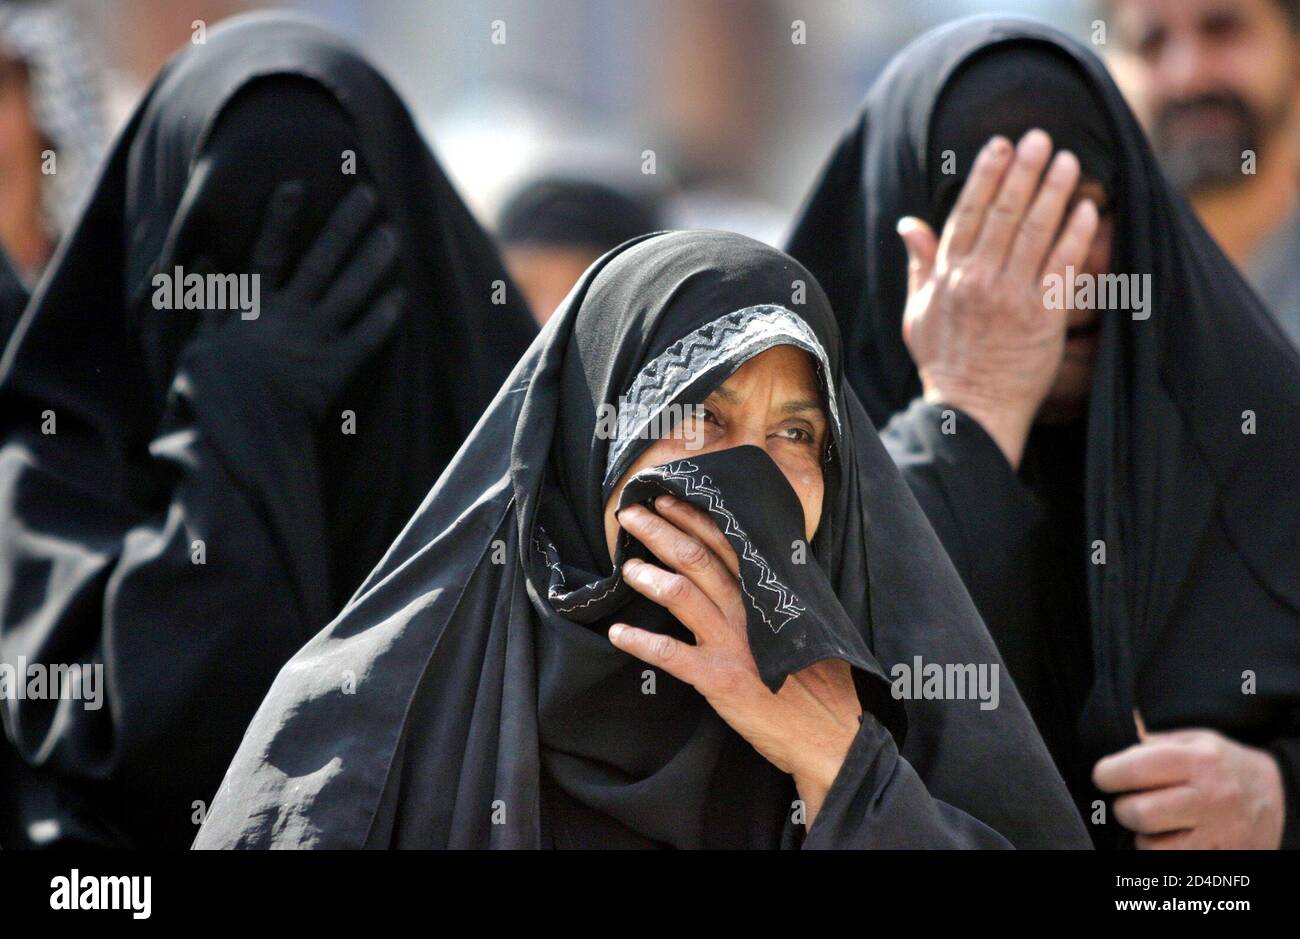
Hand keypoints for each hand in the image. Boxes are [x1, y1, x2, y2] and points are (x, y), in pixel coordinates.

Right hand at [194, 180, 404, 421]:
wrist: (236, 441)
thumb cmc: (210, 397)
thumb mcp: (197, 346)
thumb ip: (207, 304)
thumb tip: (204, 259)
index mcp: (251, 308)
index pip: (268, 252)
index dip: (281, 219)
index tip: (296, 185)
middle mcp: (286, 317)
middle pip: (320, 261)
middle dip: (344, 226)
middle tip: (367, 193)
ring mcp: (312, 341)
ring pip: (349, 292)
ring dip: (372, 261)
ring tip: (392, 233)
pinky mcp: (333, 370)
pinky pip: (364, 339)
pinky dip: (382, 318)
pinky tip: (401, 296)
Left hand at [607, 495, 861, 826]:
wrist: (829, 734)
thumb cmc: (821, 679)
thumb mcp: (807, 623)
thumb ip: (776, 596)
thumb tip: (754, 566)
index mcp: (767, 594)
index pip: (727, 544)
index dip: (693, 519)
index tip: (667, 499)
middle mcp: (748, 611)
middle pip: (698, 560)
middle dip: (661, 532)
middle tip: (631, 515)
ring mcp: (733, 644)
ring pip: (683, 595)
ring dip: (650, 577)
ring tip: (626, 566)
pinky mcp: (720, 680)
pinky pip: (672, 654)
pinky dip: (641, 642)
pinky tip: (617, 633)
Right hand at [898, 130, 1098, 468]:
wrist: (971, 410)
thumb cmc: (944, 363)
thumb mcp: (917, 312)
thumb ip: (919, 265)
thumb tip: (909, 224)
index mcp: (948, 276)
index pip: (968, 213)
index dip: (986, 175)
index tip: (1000, 146)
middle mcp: (978, 280)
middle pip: (1004, 213)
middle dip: (1023, 170)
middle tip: (1040, 137)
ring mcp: (1012, 297)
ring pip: (1035, 231)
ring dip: (1052, 190)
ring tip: (1067, 159)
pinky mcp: (1043, 316)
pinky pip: (1062, 265)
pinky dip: (1074, 233)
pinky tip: (1086, 207)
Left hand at [1093, 728, 1284, 848]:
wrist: (1279, 801)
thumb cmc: (1224, 766)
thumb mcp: (1195, 741)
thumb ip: (1153, 740)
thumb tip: (1117, 728)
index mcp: (1200, 761)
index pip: (1136, 769)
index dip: (1108, 774)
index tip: (1105, 775)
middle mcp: (1210, 799)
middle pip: (1139, 813)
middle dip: (1123, 807)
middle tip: (1130, 800)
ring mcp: (1217, 834)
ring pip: (1151, 846)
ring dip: (1143, 835)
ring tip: (1155, 821)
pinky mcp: (1219, 858)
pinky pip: (1170, 862)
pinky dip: (1162, 852)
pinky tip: (1172, 837)